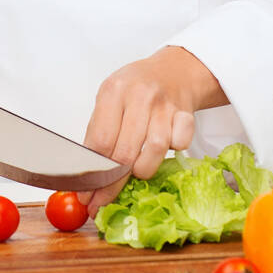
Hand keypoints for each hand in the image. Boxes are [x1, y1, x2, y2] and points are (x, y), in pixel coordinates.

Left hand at [75, 45, 228, 218]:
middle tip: (101, 201)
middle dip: (111, 185)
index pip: (100, 141)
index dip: (93, 174)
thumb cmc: (136, 88)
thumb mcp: (110, 98)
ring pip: (154, 151)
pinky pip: (180, 144)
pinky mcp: (186, 115)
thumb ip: (100, 130)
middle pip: (124, 151)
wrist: (173, 71)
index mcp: (113, 91)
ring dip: (143, 170)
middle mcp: (139, 96)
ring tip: (135, 172)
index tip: (85, 194)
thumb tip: (86, 174)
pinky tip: (165, 149)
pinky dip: (173, 152)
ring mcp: (164, 106)